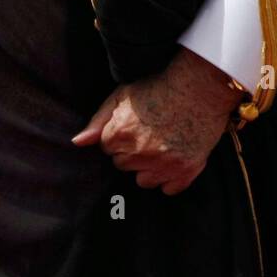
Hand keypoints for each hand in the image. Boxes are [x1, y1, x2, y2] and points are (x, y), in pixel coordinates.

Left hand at [72, 47, 240, 195]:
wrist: (199, 88)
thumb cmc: (157, 87)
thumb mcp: (121, 97)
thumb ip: (97, 122)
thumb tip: (77, 143)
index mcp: (120, 134)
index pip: (107, 149)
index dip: (119, 136)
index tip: (132, 125)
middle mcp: (140, 153)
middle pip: (123, 165)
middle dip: (131, 152)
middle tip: (148, 133)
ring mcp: (164, 165)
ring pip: (143, 181)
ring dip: (148, 168)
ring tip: (160, 145)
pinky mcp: (186, 172)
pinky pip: (168, 189)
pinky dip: (170, 177)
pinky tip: (173, 157)